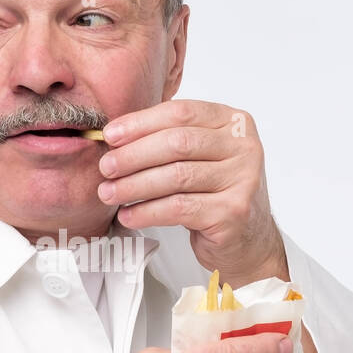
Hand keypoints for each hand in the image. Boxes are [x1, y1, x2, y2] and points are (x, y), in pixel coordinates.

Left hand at [97, 99, 288, 288]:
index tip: (110, 135)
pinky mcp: (234, 212)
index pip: (182, 113)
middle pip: (178, 143)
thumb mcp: (200, 157)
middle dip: (134, 155)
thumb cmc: (216, 194)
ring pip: (176, 177)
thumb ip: (170, 138)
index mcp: (234, 122)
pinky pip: (179, 208)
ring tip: (109, 193)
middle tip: (106, 167)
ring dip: (135, 185)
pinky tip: (129, 215)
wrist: (247, 239)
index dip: (141, 123)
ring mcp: (244, 180)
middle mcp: (244, 147)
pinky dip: (147, 212)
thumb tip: (116, 135)